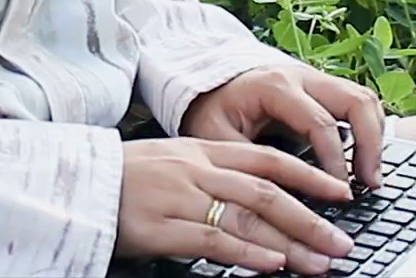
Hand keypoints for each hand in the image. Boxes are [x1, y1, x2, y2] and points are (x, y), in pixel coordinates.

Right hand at [116, 137, 354, 273]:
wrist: (73, 182)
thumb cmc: (125, 177)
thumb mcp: (173, 162)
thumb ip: (214, 175)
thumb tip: (263, 197)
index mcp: (202, 150)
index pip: (268, 159)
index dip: (310, 175)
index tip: (342, 192)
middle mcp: (196, 170)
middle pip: (267, 192)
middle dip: (311, 219)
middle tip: (342, 242)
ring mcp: (178, 198)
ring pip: (247, 217)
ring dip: (290, 242)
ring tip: (321, 262)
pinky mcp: (160, 228)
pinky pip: (212, 240)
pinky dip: (247, 253)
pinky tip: (272, 264)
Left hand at [181, 63, 386, 188]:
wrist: (208, 85)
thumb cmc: (211, 112)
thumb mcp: (216, 138)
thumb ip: (249, 163)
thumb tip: (284, 199)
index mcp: (275, 86)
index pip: (319, 122)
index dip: (335, 160)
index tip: (342, 192)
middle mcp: (301, 76)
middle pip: (356, 100)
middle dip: (370, 144)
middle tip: (370, 184)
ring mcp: (316, 78)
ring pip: (364, 99)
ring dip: (375, 137)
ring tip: (371, 177)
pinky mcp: (323, 88)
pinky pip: (359, 103)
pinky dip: (369, 130)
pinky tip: (363, 162)